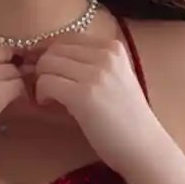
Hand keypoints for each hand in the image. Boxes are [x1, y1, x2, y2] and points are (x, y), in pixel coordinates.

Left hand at [33, 33, 166, 173]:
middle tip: (46, 86)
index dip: (54, 55)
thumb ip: (90, 65)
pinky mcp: (84, 95)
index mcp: (113, 47)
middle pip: (55, 49)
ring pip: (47, 63)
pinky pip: (46, 83)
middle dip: (44, 67)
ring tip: (49, 97)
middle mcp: (105, 55)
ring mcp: (95, 74)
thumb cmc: (126, 118)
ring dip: (41, 80)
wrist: (143, 145)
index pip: (69, 38)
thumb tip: (50, 58)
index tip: (52, 72)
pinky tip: (48, 104)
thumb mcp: (114, 78)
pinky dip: (41, 93)